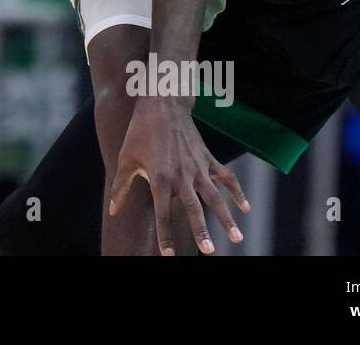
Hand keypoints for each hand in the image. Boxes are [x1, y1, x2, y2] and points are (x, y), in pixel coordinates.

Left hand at [108, 97, 249, 254]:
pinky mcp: (208, 158)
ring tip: (236, 238)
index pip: (162, 212)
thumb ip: (121, 187)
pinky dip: (237, 191)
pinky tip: (246, 207)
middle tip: (209, 251)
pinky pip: (226, 177)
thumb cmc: (140, 132)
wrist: (162, 104)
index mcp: (160, 177)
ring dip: (226, 217)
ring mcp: (198, 167)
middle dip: (201, 231)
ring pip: (215, 196)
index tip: (168, 254)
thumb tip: (113, 211)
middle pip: (193, 208)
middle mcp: (182, 175)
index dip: (164, 234)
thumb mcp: (126, 158)